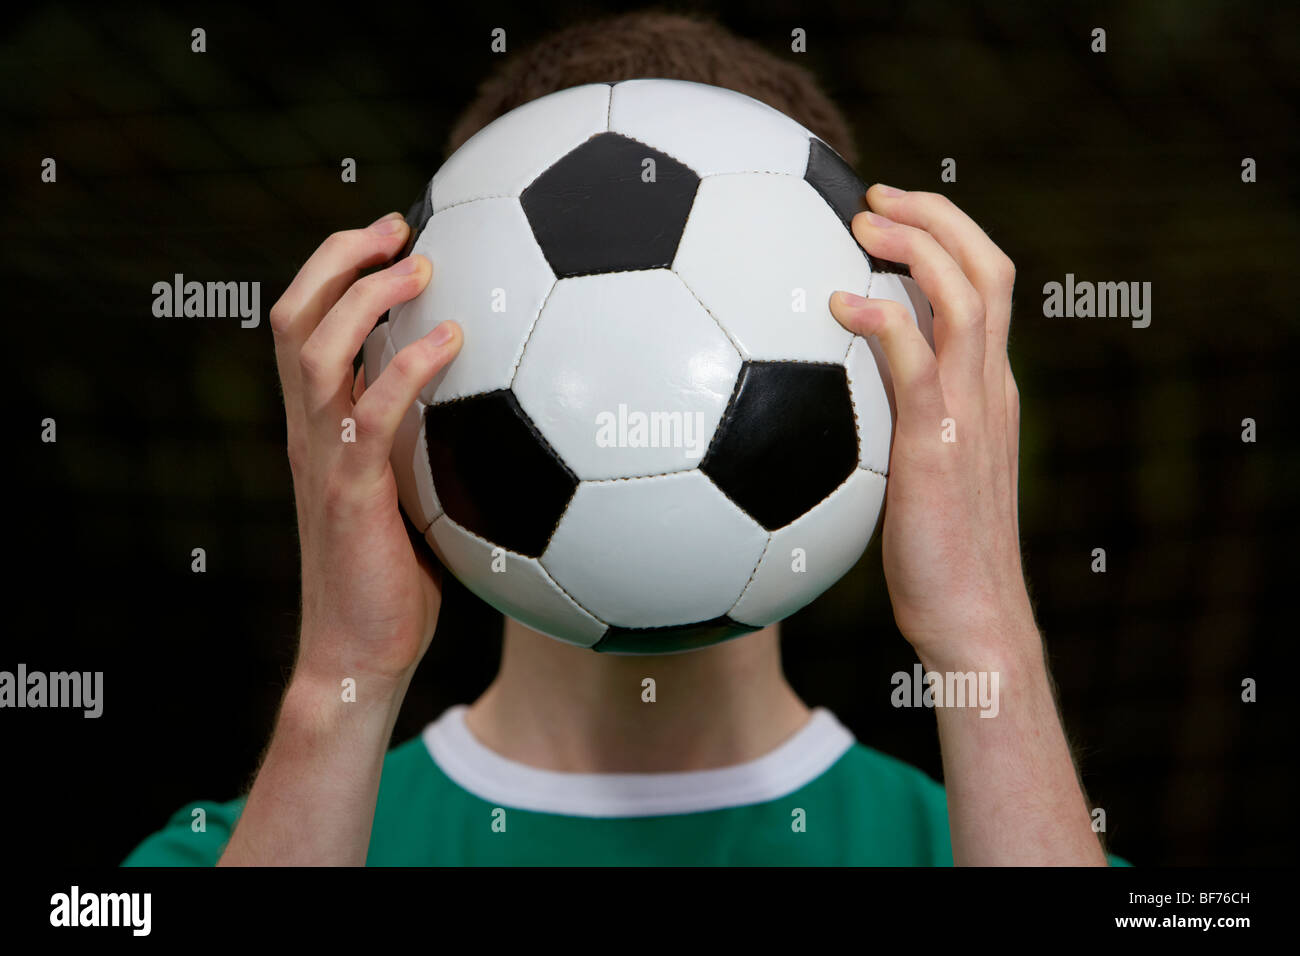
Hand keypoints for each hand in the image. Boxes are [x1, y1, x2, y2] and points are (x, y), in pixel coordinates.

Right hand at [269, 213, 461, 688]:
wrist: (358, 653)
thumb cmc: (391, 582)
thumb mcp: (405, 498)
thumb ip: (421, 448)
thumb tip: (489, 413)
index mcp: (319, 428)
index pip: (303, 327)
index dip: (335, 270)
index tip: (392, 238)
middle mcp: (310, 432)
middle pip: (292, 315)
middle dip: (339, 256)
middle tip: (399, 226)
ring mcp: (324, 458)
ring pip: (313, 348)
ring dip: (366, 295)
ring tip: (420, 265)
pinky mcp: (350, 491)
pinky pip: (371, 412)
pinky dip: (406, 366)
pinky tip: (452, 341)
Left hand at [831, 186, 1032, 669]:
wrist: (973, 620)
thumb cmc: (939, 557)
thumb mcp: (925, 476)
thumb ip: (902, 428)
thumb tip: (839, 401)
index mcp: (989, 391)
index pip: (988, 289)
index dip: (948, 237)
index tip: (894, 215)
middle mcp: (990, 388)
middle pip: (988, 271)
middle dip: (936, 217)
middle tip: (873, 196)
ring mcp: (972, 413)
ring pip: (966, 297)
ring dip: (916, 244)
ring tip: (863, 221)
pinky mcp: (940, 444)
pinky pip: (920, 362)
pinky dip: (887, 319)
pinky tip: (842, 303)